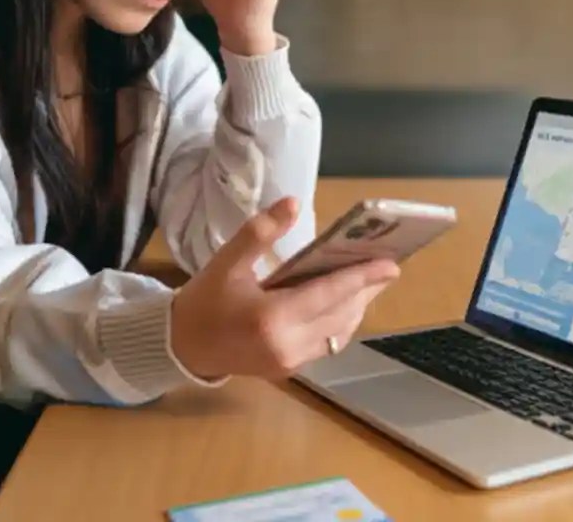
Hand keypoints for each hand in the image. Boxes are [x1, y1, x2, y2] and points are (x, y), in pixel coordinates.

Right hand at [170, 198, 399, 379]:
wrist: (182, 346)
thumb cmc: (204, 300)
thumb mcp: (227, 261)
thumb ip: (260, 232)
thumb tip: (293, 203)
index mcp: (271, 318)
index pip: (329, 294)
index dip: (363, 278)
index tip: (391, 265)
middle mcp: (287, 345)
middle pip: (342, 314)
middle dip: (367, 290)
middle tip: (386, 267)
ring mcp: (290, 362)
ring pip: (339, 333)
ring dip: (357, 307)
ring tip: (370, 282)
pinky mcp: (290, 370)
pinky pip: (327, 345)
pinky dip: (340, 323)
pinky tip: (345, 303)